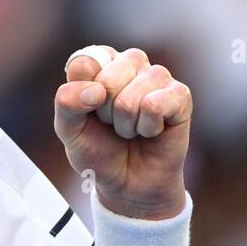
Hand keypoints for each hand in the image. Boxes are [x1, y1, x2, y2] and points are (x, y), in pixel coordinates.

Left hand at [53, 46, 191, 220]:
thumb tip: (96, 89)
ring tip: (131, 130)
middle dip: (105, 114)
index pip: (84, 63)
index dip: (82, 97)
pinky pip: (156, 105)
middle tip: (112, 124)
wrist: (128, 184)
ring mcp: (158, 76)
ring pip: (131, 97)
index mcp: (102, 62)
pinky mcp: (180, 95)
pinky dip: (148, 128)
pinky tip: (151, 131)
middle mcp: (131, 63)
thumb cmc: (99, 151)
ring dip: (126, 125)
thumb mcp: (68, 130)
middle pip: (107, 80)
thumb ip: (66, 102)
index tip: (89, 111)